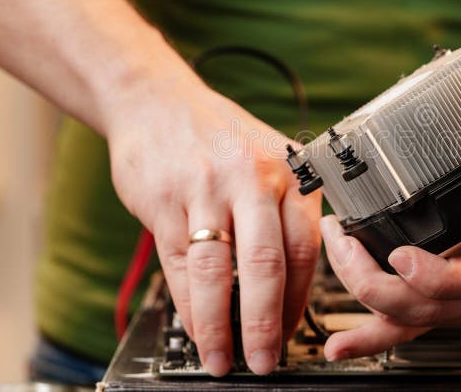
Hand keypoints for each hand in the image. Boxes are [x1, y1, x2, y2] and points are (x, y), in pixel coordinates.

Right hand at [106, 74, 321, 375]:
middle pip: (265, 264)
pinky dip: (189, 304)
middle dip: (266, 323)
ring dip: (220, 325)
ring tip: (223, 358)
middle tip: (266, 360)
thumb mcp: (269, 157)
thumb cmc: (219, 137)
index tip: (294, 331)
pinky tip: (197, 327)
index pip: (304, 247)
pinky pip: (179, 265)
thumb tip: (294, 284)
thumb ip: (285, 210)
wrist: (156, 101)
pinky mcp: (164, 202)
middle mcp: (251, 179)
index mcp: (288, 170)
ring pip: (217, 272)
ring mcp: (205, 190)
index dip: (300, 298)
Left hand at [319, 89, 460, 359]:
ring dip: (366, 293)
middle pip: (430, 306)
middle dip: (377, 281)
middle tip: (344, 238)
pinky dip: (373, 338)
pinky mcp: (451, 298)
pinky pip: (411, 325)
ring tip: (334, 252)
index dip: (438, 275)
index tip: (400, 256)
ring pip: (413, 318)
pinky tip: (341, 345)